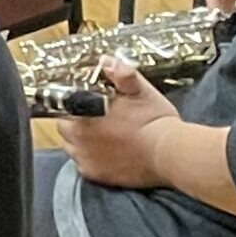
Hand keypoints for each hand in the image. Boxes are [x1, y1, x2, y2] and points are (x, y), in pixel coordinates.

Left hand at [58, 57, 181, 189]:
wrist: (170, 153)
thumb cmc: (155, 120)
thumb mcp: (140, 90)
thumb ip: (121, 74)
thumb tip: (106, 61)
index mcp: (83, 113)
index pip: (65, 107)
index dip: (75, 107)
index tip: (88, 107)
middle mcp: (78, 137)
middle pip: (65, 128)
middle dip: (76, 123)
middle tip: (96, 122)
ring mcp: (85, 158)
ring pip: (72, 148)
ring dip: (81, 143)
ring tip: (101, 139)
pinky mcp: (95, 175)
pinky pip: (83, 166)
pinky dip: (90, 161)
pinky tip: (106, 155)